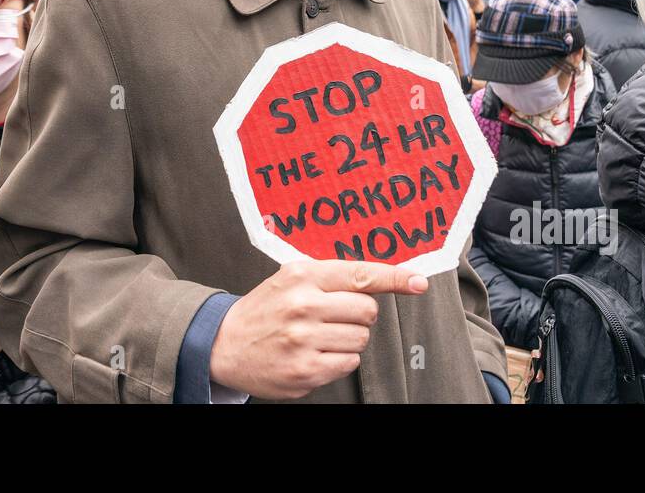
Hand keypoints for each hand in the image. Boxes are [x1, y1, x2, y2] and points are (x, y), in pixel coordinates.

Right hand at [209, 260, 427, 399]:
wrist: (225, 344)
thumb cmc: (266, 308)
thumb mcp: (292, 279)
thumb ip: (333, 277)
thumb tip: (381, 279)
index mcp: (302, 275)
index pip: (361, 275)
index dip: (396, 278)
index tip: (419, 282)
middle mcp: (304, 304)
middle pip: (367, 310)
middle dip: (358, 315)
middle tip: (333, 316)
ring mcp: (304, 339)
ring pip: (360, 339)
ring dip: (348, 339)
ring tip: (318, 336)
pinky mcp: (305, 370)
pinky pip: (348, 363)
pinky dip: (338, 360)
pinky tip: (314, 353)